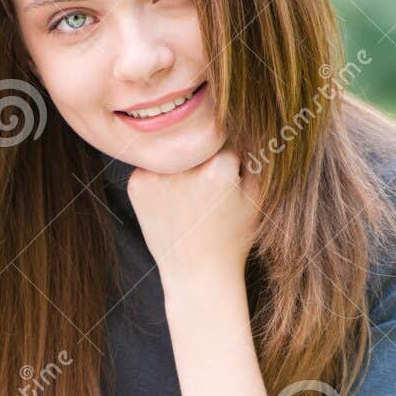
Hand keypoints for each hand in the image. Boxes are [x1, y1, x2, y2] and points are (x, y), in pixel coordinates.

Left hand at [126, 147, 264, 286]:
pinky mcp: (137, 184)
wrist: (197, 274)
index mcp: (220, 167)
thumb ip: (258, 153)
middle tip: (206, 191)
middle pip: (195, 141)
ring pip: (172, 150)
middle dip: (203, 156)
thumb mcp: (257, 195)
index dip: (229, 159)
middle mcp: (186, 167)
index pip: (226, 138)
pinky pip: (152, 165)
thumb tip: (251, 121)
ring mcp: (157, 176)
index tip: (228, 183)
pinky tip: (170, 202)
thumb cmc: (233, 236)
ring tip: (189, 197)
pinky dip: (160, 177)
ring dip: (180, 163)